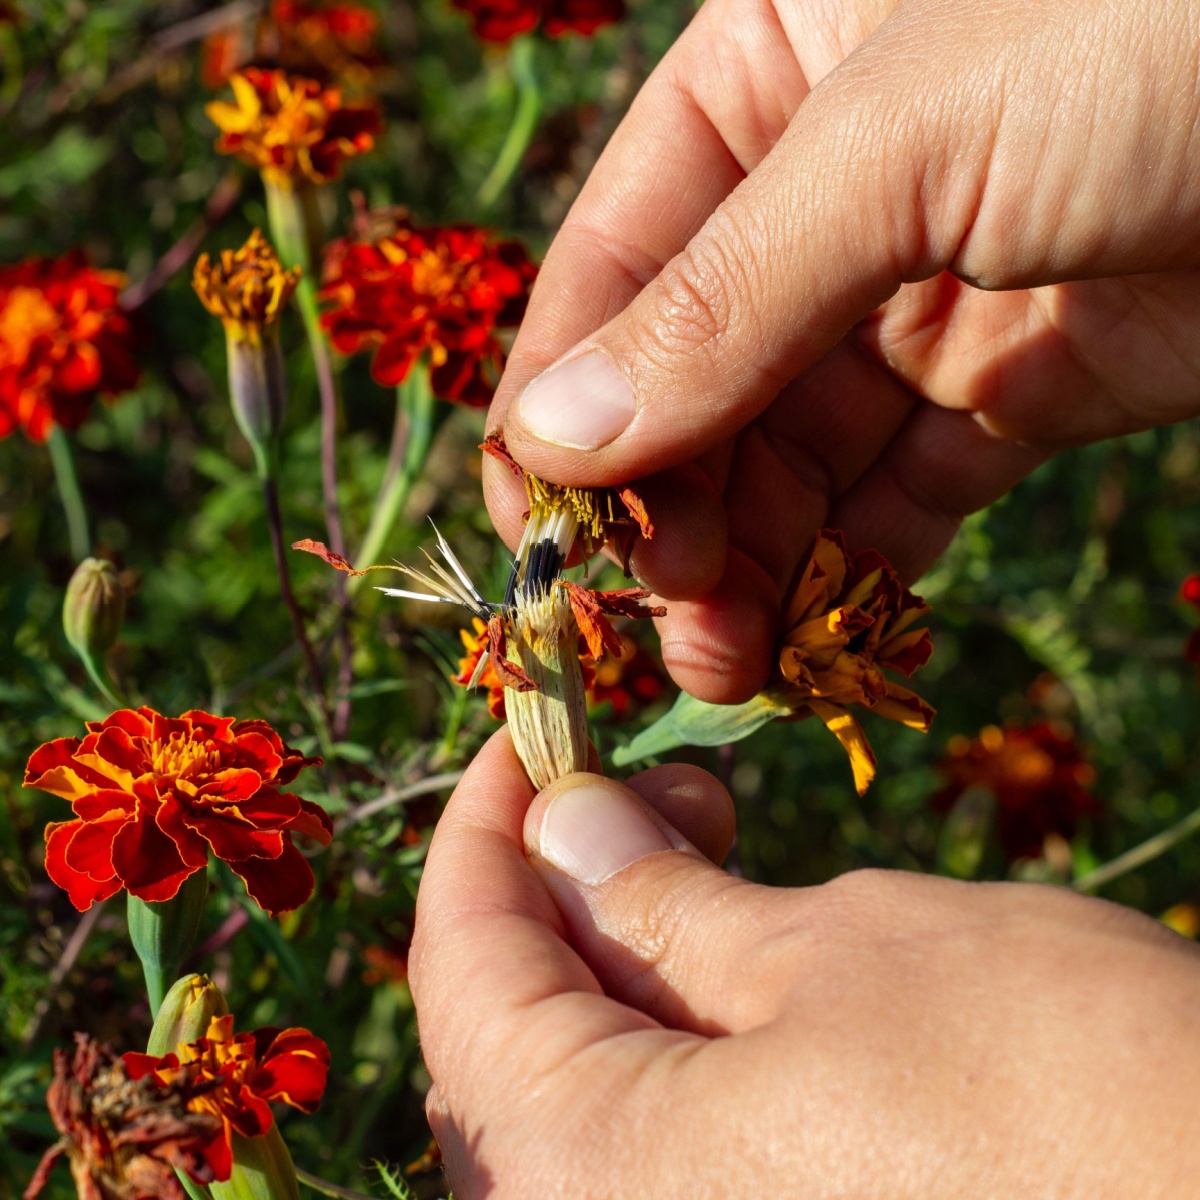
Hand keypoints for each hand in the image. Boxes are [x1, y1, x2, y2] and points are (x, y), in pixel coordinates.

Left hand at [410, 732, 1199, 1198]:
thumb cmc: (1054, 1092)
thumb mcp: (840, 954)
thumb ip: (665, 904)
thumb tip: (565, 828)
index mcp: (576, 1174)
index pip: (459, 963)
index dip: (484, 823)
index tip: (535, 733)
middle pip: (512, 1029)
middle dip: (565, 882)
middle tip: (652, 784)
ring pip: (591, 1085)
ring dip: (628, 948)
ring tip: (711, 837)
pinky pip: (667, 1142)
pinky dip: (683, 1031)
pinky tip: (748, 957)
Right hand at [484, 0, 1199, 703]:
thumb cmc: (1160, 23)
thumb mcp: (904, 141)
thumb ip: (721, 301)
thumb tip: (552, 442)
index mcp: (765, 77)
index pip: (616, 261)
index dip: (566, 401)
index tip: (540, 531)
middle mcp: (825, 188)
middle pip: (696, 376)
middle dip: (668, 508)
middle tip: (657, 623)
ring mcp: (921, 289)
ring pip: (791, 452)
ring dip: (748, 561)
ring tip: (726, 663)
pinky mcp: (1017, 380)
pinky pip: (900, 488)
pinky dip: (853, 564)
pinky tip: (817, 634)